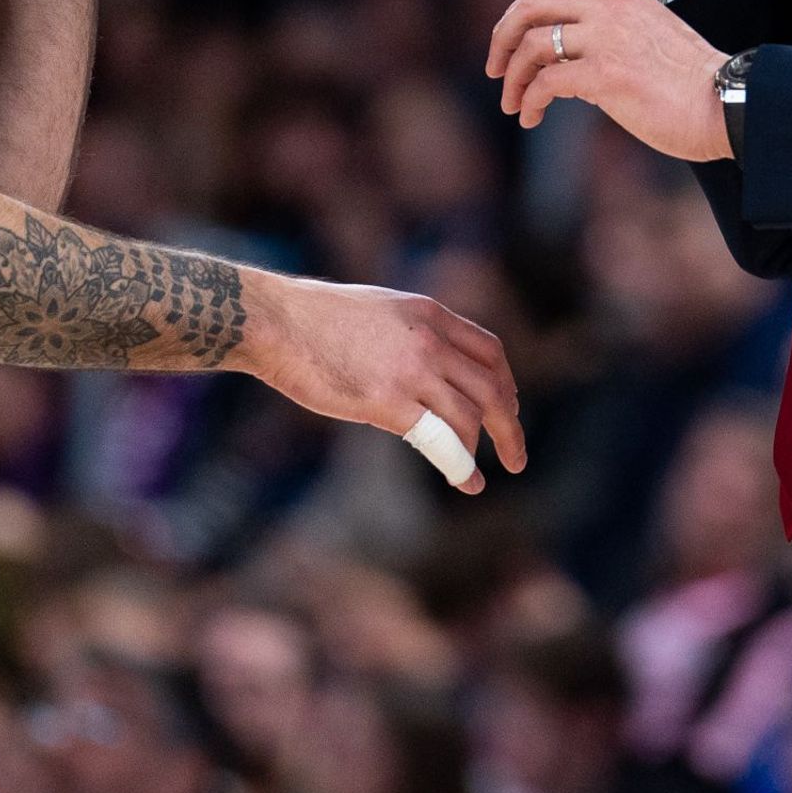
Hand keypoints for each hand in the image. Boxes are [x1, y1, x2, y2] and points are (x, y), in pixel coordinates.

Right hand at [241, 274, 523, 493]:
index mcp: (429, 315)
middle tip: (517, 456)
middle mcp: (430, 341)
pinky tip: (467, 481)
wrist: (274, 321)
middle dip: (510, 426)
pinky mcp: (387, 403)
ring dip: (485, 450)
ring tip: (481, 476)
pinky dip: (460, 466)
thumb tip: (420, 367)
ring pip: (471, 417)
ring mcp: (411, 371)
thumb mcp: (379, 310)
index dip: (506, 384)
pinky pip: (441, 440)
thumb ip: (409, 335)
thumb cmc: (312, 319)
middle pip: (493, 388)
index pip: (490, 351)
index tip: (510, 407)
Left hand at [486, 0, 730, 159]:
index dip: (521, 11)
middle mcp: (612, 8)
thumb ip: (607, 46)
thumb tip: (565, 74)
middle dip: (502, 36)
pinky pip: (547, 82)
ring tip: (513, 104)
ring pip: (533, 44)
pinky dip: (530, 99)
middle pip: (532, 5)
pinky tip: (532, 117)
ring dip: (513, 77)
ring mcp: (608, 39)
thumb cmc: (693, 86)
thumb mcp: (648, 45)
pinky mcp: (607, 75)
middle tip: (494, 69)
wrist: (729, 105)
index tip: (510, 42)